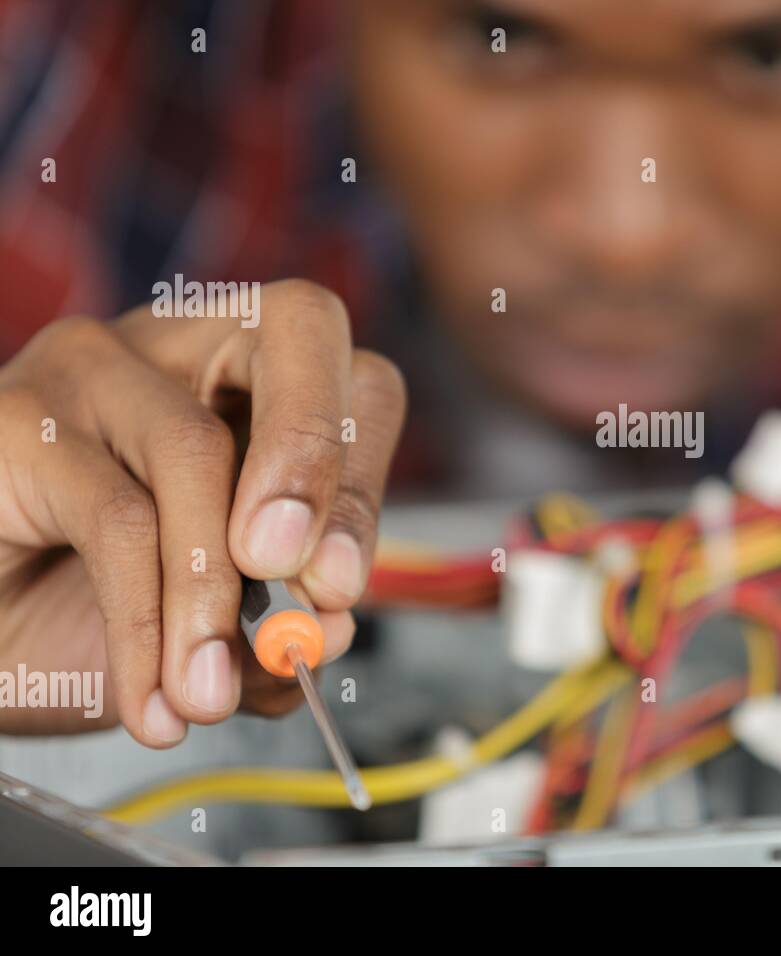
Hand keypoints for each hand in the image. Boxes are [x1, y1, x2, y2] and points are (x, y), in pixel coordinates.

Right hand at [0, 279, 405, 744]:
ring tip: (208, 693)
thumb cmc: (88, 612)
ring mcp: (96, 364)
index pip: (356, 381)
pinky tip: (152, 700)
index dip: (365, 481)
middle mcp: (188, 345)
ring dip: (212, 588)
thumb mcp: (214, 629)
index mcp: (259, 382)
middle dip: (317, 463)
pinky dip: (144, 623)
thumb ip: (281, 623)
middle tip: (315, 587)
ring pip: (196, 446)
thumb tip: (333, 628)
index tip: (341, 590)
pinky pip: (112, 517)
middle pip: (298, 328)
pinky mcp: (14, 413)